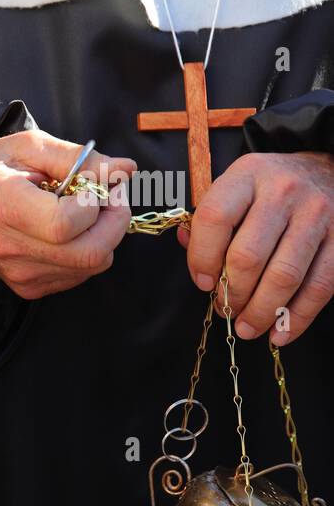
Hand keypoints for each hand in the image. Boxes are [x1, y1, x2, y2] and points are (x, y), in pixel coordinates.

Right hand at [0, 130, 135, 298]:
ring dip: (102, 237)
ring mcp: (19, 273)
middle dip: (115, 223)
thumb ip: (79, 158)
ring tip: (87, 211)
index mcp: (6, 208)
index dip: (98, 204)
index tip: (104, 183)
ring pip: (90, 267)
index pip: (67, 224)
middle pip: (89, 254)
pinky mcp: (25, 285)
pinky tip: (71, 232)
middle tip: (111, 198)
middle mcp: (11, 249)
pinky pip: (76, 276)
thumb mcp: (29, 146)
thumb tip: (125, 169)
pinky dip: (86, 253)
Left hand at [181, 151, 333, 344]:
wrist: (328, 171)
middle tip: (224, 309)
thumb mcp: (235, 188)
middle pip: (248, 255)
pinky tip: (280, 333)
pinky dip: (297, 316)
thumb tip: (185, 244)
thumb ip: (208, 218)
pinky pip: (320, 285)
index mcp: (247, 176)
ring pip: (284, 276)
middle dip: (231, 293)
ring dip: (261, 311)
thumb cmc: (268, 189)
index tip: (201, 284)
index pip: (214, 219)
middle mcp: (283, 191)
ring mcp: (318, 214)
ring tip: (246, 327)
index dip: (201, 258)